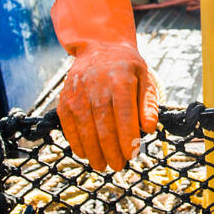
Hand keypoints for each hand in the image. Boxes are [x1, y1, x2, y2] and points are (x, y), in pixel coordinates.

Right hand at [57, 45, 157, 172]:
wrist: (99, 48)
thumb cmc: (127, 69)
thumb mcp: (145, 79)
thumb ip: (148, 104)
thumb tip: (149, 128)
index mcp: (120, 79)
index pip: (124, 112)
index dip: (127, 136)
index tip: (132, 154)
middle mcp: (96, 86)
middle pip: (103, 124)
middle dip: (111, 149)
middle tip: (118, 166)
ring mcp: (77, 93)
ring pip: (84, 128)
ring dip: (93, 151)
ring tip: (102, 165)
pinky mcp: (65, 100)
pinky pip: (69, 126)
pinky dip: (77, 143)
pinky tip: (86, 154)